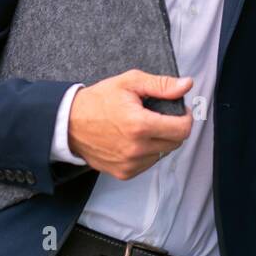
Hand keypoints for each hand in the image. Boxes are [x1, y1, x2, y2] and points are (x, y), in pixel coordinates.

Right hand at [67, 70, 193, 179]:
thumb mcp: (129, 82)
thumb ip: (161, 85)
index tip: (178, 111)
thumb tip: (186, 85)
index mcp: (140, 125)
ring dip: (160, 140)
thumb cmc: (98, 101)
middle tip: (157, 115)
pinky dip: (147, 151)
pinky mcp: (124, 173)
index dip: (185, 117)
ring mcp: (130, 164)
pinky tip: (133, 139)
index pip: (182, 129)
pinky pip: (149, 163)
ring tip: (142, 127)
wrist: (69, 123)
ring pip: (163, 153)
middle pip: (176, 142)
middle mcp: (137, 149)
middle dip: (172, 127)